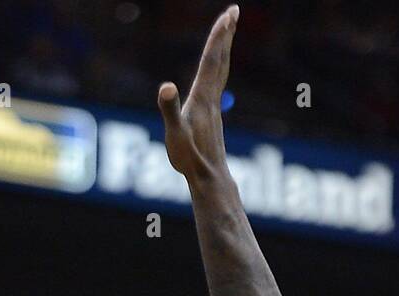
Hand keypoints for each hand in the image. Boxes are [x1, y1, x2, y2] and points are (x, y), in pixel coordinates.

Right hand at [158, 5, 237, 182]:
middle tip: (233, 12)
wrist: (208, 176)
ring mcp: (213, 106)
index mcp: (202, 97)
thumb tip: (165, 87)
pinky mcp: (211, 114)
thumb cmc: (189, 157)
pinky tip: (215, 71)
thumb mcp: (174, 133)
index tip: (228, 14)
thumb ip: (169, 110)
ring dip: (223, 49)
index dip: (218, 37)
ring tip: (226, 33)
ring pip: (221, 70)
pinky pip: (217, 82)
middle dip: (226, 35)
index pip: (211, 60)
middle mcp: (211, 97)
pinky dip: (218, 68)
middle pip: (220, 60)